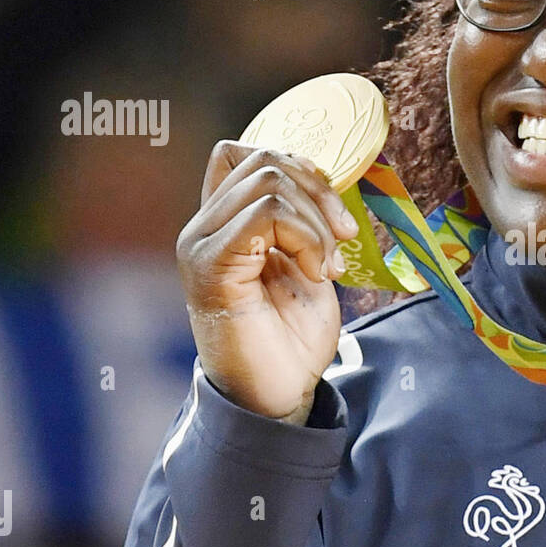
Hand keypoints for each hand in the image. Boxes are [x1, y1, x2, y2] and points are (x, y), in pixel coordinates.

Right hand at [176, 142, 359, 420]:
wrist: (279, 395)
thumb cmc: (292, 338)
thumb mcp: (306, 264)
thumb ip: (302, 221)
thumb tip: (319, 179)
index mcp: (224, 223)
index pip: (245, 152)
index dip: (299, 167)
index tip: (331, 216)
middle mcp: (203, 227)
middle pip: (262, 158)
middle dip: (319, 191)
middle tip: (343, 239)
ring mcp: (201, 244)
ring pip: (268, 181)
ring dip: (316, 222)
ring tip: (327, 266)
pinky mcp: (212, 265)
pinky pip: (265, 214)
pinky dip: (306, 237)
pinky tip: (316, 273)